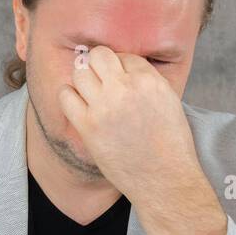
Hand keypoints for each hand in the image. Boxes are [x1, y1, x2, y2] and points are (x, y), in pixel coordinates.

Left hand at [59, 45, 201, 210]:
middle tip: (101, 80)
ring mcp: (104, 107)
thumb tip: (124, 69)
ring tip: (90, 93)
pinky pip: (65, 97)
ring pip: (79, 73)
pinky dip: (69, 96)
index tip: (120, 80)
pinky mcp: (88, 126)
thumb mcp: (169, 101)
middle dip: (98, 65)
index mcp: (149, 80)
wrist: (165, 179)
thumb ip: (148, 82)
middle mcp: (125, 89)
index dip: (121, 67)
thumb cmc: (170, 144)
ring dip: (83, 80)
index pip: (125, 56)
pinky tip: (79, 105)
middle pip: (99, 56)